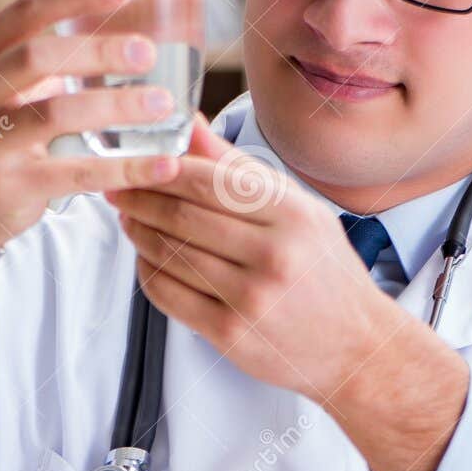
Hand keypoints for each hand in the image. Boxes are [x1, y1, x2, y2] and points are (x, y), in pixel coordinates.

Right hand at [0, 0, 186, 252]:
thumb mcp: (1, 82)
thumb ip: (47, 54)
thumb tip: (131, 18)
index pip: (24, 12)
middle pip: (38, 58)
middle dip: (98, 51)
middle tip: (148, 53)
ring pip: (55, 114)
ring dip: (115, 106)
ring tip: (162, 103)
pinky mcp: (9, 186)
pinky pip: (76, 173)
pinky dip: (124, 168)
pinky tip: (164, 164)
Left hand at [106, 112, 469, 470]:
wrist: (354, 346)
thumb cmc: (324, 272)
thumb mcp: (297, 210)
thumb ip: (239, 169)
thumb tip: (191, 124)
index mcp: (291, 216)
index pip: (208, 181)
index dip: (162, 169)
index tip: (136, 161)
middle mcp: (272, 255)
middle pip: (182, 216)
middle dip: (140, 198)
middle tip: (117, 187)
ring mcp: (249, 297)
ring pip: (169, 254)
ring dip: (139, 233)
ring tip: (129, 218)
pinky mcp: (229, 333)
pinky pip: (168, 294)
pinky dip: (148, 272)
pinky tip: (146, 258)